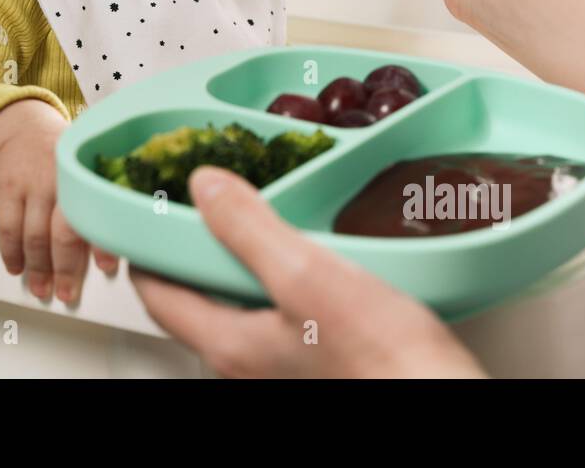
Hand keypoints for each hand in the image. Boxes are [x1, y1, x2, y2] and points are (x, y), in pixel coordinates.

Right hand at [0, 99, 118, 303]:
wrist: (23, 131)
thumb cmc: (63, 159)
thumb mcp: (87, 167)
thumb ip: (99, 199)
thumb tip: (123, 240)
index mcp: (87, 174)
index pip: (97, 211)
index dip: (102, 242)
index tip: (107, 267)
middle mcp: (60, 178)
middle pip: (63, 231)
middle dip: (65, 268)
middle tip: (67, 293)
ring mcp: (31, 184)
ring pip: (33, 235)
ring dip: (38, 268)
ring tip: (43, 289)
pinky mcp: (6, 190)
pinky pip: (7, 228)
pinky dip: (11, 253)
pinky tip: (17, 267)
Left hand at [131, 166, 484, 377]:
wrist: (438, 396)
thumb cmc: (383, 360)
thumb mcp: (307, 275)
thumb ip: (249, 229)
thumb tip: (204, 187)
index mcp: (229, 344)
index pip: (157, 295)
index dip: (146, 248)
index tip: (149, 209)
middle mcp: (246, 363)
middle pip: (196, 299)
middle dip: (194, 249)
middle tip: (204, 202)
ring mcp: (280, 367)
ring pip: (239, 305)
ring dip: (240, 261)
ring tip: (258, 216)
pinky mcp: (317, 363)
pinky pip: (279, 313)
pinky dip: (278, 278)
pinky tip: (310, 256)